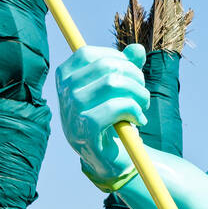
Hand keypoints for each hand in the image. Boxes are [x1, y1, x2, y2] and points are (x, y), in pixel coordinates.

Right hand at [55, 43, 149, 189]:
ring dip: (139, 94)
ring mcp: (71, 111)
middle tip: (142, 94)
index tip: (131, 76)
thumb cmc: (112, 118)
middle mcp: (64, 91)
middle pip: (107, 66)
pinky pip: (117, 106)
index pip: (91, 54)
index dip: (119, 60)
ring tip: (143, 107)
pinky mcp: (85, 129)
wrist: (108, 158)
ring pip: (114, 83)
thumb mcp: (119, 88)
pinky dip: (135, 111)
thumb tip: (138, 50)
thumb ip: (127, 67)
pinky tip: (138, 120)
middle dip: (135, 77)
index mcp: (65, 77)